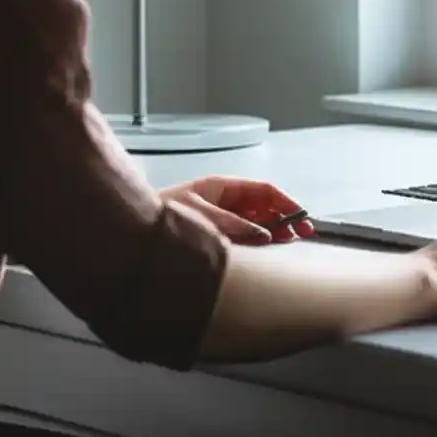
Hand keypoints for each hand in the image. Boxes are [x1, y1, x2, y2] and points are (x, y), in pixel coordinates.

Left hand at [160, 176, 315, 245]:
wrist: (133, 234)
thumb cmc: (163, 217)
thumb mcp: (203, 217)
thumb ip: (235, 224)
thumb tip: (264, 233)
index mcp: (222, 188)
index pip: (263, 190)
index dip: (285, 201)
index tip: (301, 215)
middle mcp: (224, 201)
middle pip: (263, 206)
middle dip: (285, 217)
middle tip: (303, 233)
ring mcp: (220, 218)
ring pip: (257, 222)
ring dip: (275, 230)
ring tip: (290, 241)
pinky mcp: (215, 236)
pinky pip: (244, 236)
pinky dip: (258, 241)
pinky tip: (268, 248)